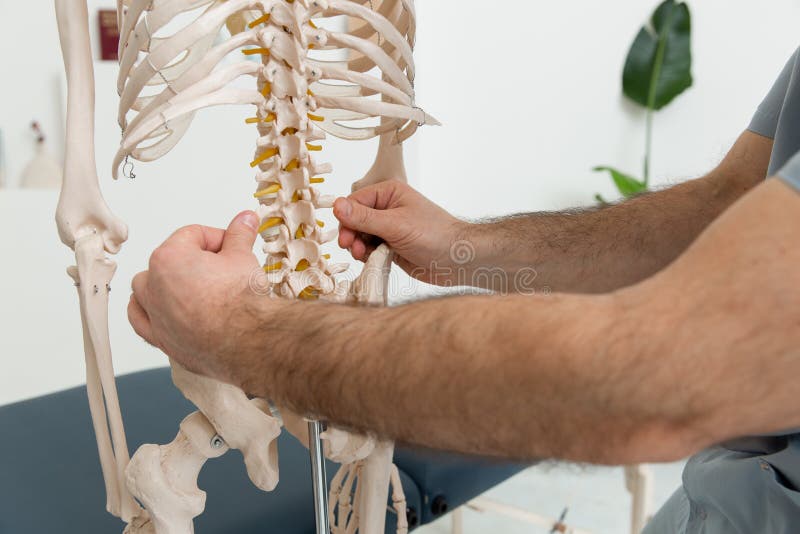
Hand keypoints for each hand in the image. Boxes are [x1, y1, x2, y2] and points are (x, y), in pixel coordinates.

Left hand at [128, 211, 271, 384]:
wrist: (247, 341)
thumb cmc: (241, 302)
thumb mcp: (243, 257)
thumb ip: (239, 235)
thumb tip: (245, 219)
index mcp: (169, 257)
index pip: (193, 235)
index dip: (218, 239)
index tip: (234, 247)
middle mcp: (154, 285)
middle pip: (169, 259)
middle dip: (194, 260)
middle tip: (223, 268)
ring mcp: (154, 313)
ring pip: (147, 288)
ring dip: (166, 283)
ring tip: (195, 286)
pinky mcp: (160, 338)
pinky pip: (141, 320)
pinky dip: (150, 312)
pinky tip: (166, 309)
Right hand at [333, 180, 466, 284]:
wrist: (458, 260)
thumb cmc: (434, 235)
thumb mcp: (395, 225)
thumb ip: (364, 217)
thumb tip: (335, 205)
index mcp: (389, 193)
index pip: (355, 202)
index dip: (346, 219)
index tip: (345, 237)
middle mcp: (387, 208)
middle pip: (355, 220)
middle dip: (352, 235)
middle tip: (353, 249)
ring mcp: (389, 228)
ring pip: (360, 236)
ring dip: (358, 246)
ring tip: (365, 255)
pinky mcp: (391, 246)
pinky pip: (370, 249)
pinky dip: (368, 255)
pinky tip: (373, 260)